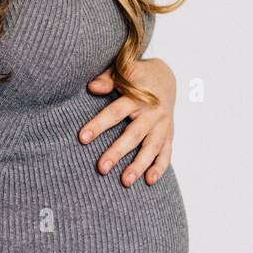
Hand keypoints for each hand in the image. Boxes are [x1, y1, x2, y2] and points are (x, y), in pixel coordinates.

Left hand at [79, 57, 176, 186]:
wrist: (165, 78)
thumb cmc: (136, 77)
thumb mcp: (124, 71)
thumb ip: (107, 79)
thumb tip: (92, 87)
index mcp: (138, 96)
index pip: (115, 112)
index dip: (99, 124)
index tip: (83, 138)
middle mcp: (152, 113)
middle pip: (134, 134)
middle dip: (118, 152)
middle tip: (101, 168)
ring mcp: (162, 125)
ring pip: (151, 148)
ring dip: (139, 166)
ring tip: (125, 181)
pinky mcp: (169, 134)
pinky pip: (166, 153)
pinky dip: (159, 168)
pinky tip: (149, 181)